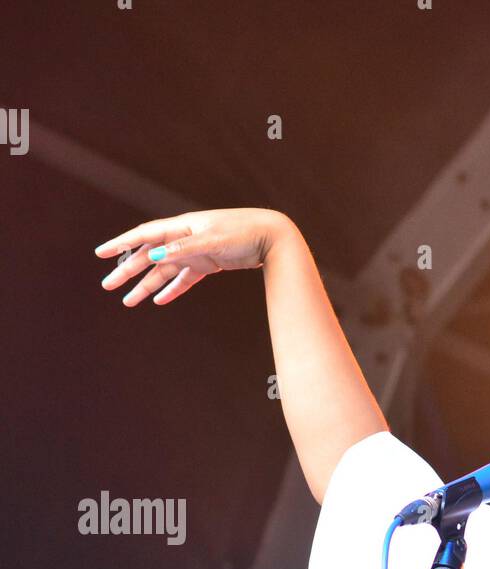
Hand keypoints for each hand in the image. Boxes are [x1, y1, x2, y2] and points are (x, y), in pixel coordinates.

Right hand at [94, 206, 293, 306]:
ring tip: (128, 301)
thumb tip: (154, 256)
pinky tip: (159, 301)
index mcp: (181, 227)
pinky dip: (172, 290)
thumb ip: (182, 248)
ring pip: (164, 271)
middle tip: (108, 286)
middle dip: (127, 271)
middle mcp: (183, 239)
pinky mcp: (208, 264)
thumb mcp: (211, 240)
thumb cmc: (241, 233)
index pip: (143, 236)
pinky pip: (184, 279)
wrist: (270, 236)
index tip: (100, 254)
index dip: (121, 244)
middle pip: (149, 257)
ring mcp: (195, 252)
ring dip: (146, 286)